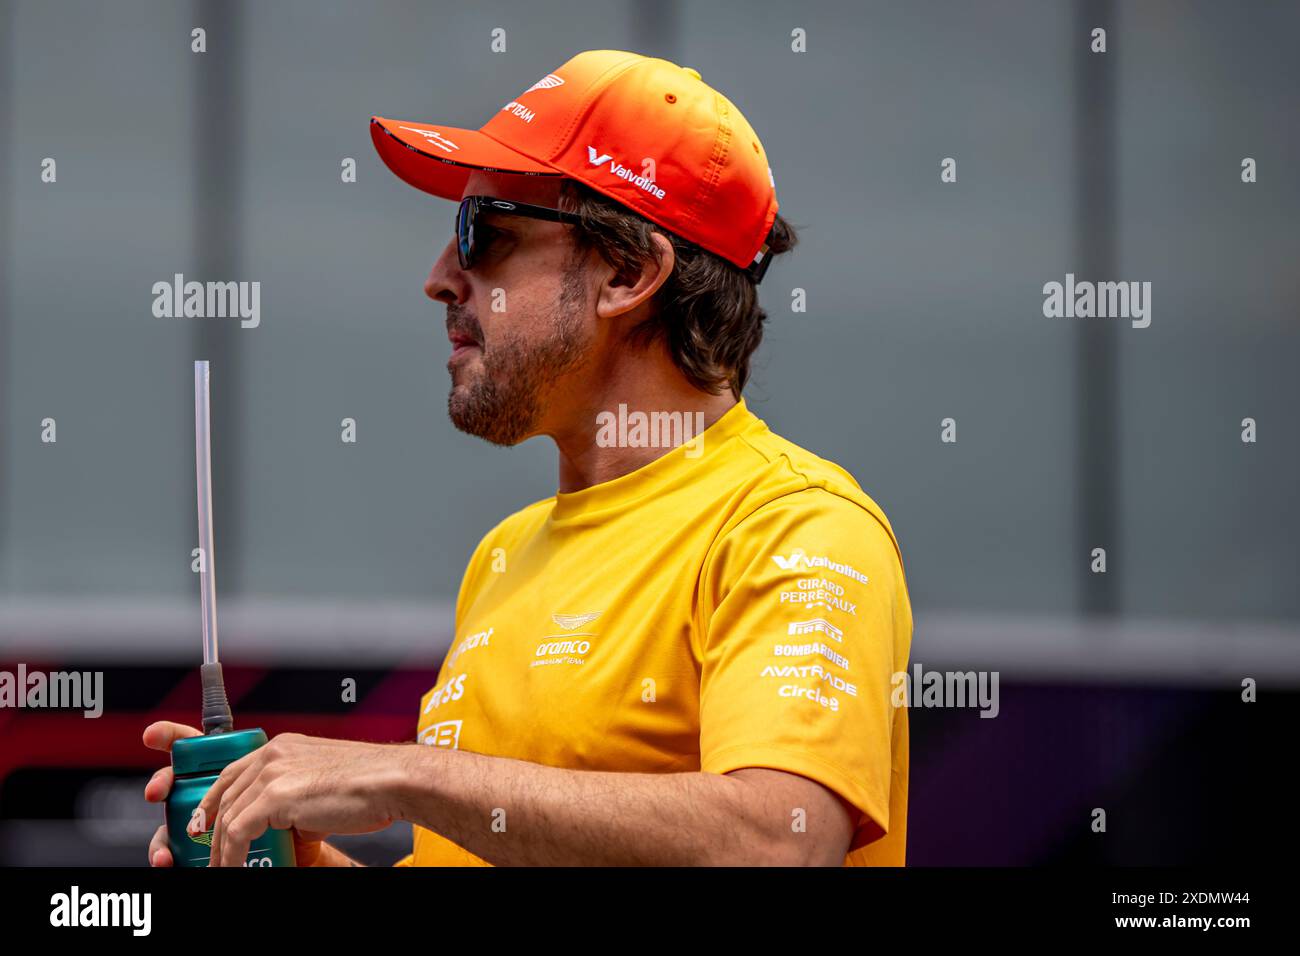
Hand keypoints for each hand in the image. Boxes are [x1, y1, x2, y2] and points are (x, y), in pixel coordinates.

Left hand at [191, 732, 406, 866]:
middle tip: (208, 851)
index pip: (234, 771)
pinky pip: (239, 833)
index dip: (214, 797)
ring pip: (228, 815)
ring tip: (220, 867)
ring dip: (220, 848)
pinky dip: (231, 855)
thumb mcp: (324, 780)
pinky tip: (233, 868)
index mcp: (283, 746)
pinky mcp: (275, 796)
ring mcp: (272, 773)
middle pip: (226, 794)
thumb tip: (287, 822)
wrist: (391, 780)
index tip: (206, 819)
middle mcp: (273, 754)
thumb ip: (297, 795)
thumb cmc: (370, 782)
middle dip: (212, 827)